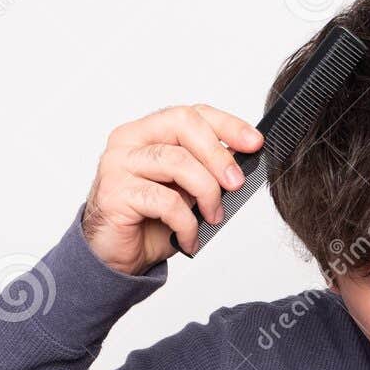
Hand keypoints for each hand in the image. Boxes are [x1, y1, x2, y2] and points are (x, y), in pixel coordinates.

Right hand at [82, 103, 263, 274]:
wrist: (116, 256)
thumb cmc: (151, 221)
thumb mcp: (187, 190)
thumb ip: (207, 170)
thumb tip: (243, 161)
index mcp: (147, 131)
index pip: (190, 113)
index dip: (226, 125)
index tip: (254, 143)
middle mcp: (130, 140)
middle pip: (183, 125)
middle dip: (218, 155)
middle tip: (236, 184)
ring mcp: (118, 164)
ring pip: (177, 162)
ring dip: (206, 193)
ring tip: (213, 217)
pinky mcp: (115, 193)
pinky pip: (166, 201)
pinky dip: (187, 224)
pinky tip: (189, 238)